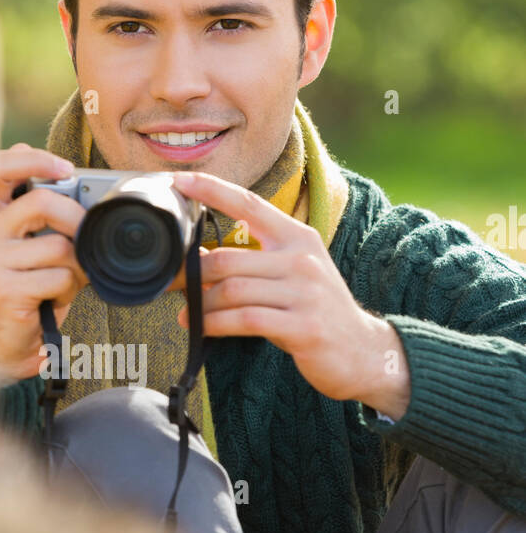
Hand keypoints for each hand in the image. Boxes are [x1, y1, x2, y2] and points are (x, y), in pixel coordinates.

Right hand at [0, 144, 87, 381]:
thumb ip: (46, 217)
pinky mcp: (3, 288)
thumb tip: (81, 188)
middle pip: (42, 202)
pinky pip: (58, 277)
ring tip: (63, 282)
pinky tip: (53, 299)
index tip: (66, 168)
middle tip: (87, 237)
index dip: (33, 159)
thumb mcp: (34, 246)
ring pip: (58, 246)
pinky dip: (68, 290)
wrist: (10, 342)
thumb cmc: (29, 289)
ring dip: (75, 267)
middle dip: (77, 219)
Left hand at [171, 171, 410, 418]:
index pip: (249, 203)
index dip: (212, 190)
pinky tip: (202, 329)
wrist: (362, 350)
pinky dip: (216, 324)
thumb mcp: (292, 274)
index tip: (179, 182)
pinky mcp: (303, 326)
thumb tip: (198, 257)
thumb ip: (254, 261)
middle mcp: (302, 259)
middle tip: (170, 284)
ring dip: (201, 304)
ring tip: (185, 312)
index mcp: (298, 237)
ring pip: (232, 290)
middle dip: (191, 273)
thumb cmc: (317, 310)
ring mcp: (305, 293)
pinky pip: (245, 319)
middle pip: (227, 258)